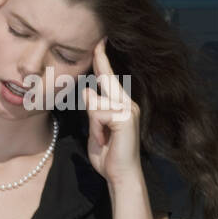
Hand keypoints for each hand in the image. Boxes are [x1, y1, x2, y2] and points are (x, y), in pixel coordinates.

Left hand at [84, 40, 140, 185]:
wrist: (121, 176)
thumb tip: (88, 91)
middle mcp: (128, 104)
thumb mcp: (95, 131)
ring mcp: (129, 109)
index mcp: (122, 106)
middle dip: (101, 62)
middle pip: (106, 81)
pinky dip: (96, 128)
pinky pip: (98, 113)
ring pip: (96, 103)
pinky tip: (105, 140)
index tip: (100, 42)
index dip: (104, 60)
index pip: (110, 79)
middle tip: (99, 42)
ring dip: (93, 124)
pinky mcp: (126, 117)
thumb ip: (92, 112)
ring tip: (101, 138)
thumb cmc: (108, 156)